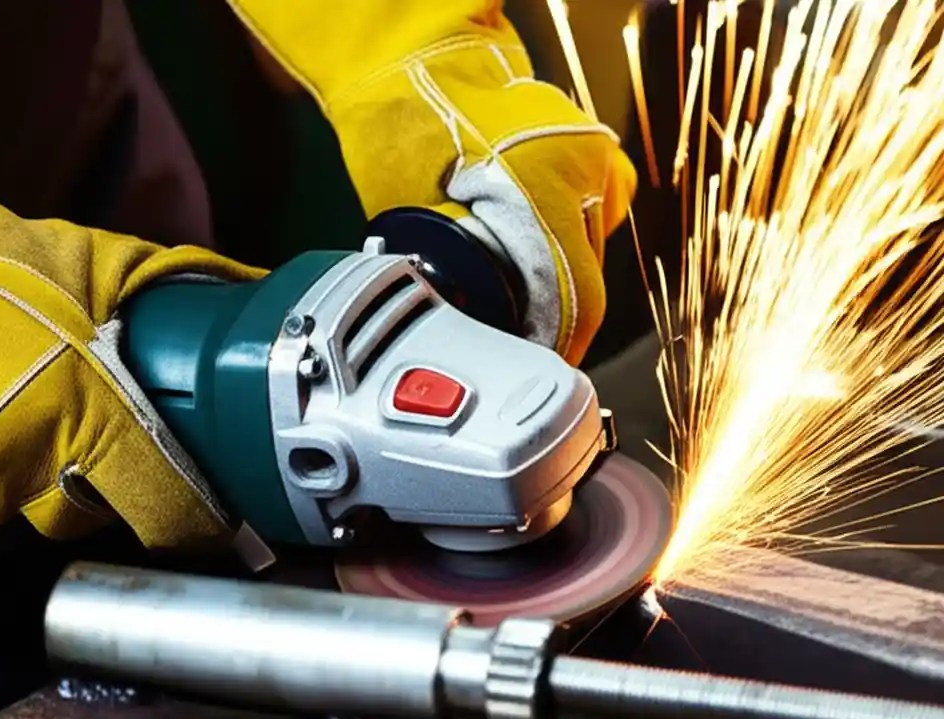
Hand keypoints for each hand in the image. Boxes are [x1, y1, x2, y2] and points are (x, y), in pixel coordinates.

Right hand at [0, 54, 262, 549]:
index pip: (166, 509)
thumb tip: (252, 287)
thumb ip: (175, 280)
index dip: (196, 521)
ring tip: (35, 413)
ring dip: (44, 474)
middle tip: (103, 433)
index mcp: (89, 421)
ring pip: (34, 505)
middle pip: (96, 515)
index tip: (212, 517)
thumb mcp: (99, 261)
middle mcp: (37, 473)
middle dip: (106, 487)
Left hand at [228, 0, 635, 363]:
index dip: (554, 347)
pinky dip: (564, 243)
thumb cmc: (405, 125)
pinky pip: (593, 222)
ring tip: (510, 285)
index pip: (572, 300)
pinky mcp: (599, 155)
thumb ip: (458, 279)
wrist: (422, 62)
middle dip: (551, 319)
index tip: (534, 369)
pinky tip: (526, 240)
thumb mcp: (415, 218)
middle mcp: (585, 170)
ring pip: (592, 255)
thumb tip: (480, 332)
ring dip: (558, 280)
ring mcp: (598, 158)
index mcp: (543, 187)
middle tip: (515, 341)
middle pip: (586, 281)